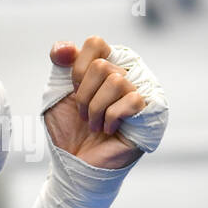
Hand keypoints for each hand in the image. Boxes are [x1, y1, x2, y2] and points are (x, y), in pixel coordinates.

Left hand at [11, 36, 168, 207]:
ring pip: (116, 81)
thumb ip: (61, 65)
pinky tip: (109, 130)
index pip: (96, 43)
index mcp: (105, 66)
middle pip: (102, 66)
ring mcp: (139, 93)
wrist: (74, 163)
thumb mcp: (57, 92)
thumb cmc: (68, 129)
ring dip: (96, 109)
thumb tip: (65, 47)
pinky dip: (112, 118)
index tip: (72, 88)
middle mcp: (125, 75)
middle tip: (83, 115)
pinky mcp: (150, 114)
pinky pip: (133, 100)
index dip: (77, 67)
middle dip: (83, 95)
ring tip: (94, 125)